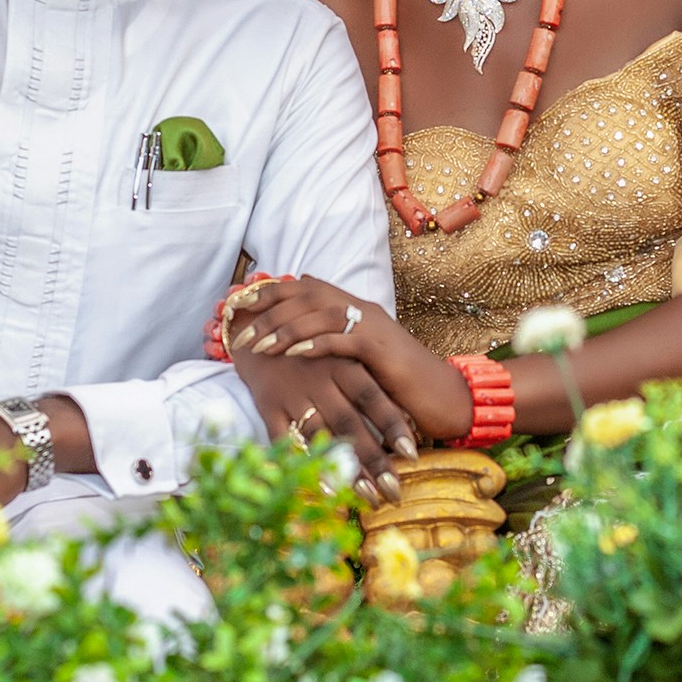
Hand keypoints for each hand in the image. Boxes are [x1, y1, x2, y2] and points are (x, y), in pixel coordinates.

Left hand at [225, 276, 475, 444]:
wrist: (442, 395)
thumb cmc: (398, 382)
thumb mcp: (358, 357)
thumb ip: (332, 339)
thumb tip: (295, 336)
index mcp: (354, 307)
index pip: (305, 286)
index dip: (270, 291)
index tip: (239, 303)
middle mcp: (362, 309)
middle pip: (307, 293)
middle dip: (270, 309)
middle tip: (241, 330)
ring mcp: (373, 326)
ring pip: (320, 313)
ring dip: (285, 328)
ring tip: (258, 344)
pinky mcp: (382, 348)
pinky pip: (343, 338)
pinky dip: (314, 344)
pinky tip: (292, 354)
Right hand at [231, 347, 419, 503]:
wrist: (258, 328)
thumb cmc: (314, 348)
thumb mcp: (343, 356)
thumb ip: (371, 384)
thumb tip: (411, 420)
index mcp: (343, 364)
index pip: (373, 397)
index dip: (392, 424)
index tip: (413, 453)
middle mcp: (320, 380)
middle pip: (350, 424)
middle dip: (374, 459)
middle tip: (395, 490)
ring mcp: (292, 394)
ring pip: (321, 436)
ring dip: (346, 469)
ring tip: (369, 497)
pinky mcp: (268, 406)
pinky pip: (285, 439)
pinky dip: (303, 464)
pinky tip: (324, 489)